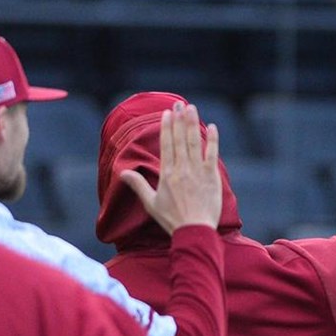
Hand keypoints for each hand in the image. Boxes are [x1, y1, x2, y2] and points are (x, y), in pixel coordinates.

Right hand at [119, 102, 222, 233]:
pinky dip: (212, 141)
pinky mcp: (212, 177)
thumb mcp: (150, 202)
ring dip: (193, 124)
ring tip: (192, 109)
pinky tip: (212, 127)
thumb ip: (137, 185)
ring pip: (194, 143)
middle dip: (179, 120)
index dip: (167, 127)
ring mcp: (197, 172)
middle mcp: (181, 169)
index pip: (166, 144)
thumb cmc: (171, 219)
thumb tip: (123, 172)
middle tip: (179, 104)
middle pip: (179, 139)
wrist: (194, 231)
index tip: (167, 113)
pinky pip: (212, 155)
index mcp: (166, 174)